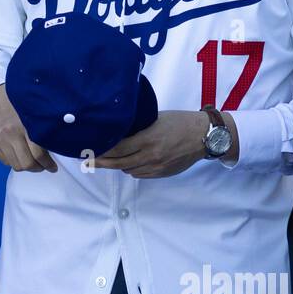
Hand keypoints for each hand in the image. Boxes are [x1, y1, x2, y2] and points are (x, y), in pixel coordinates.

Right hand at [0, 84, 57, 172]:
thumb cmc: (22, 106)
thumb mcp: (37, 115)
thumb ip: (45, 131)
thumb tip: (58, 149)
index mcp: (25, 124)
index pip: (38, 155)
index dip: (48, 164)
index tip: (53, 167)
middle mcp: (10, 132)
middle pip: (26, 163)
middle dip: (38, 168)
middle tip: (43, 165)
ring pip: (16, 165)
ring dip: (26, 166)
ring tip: (32, 161)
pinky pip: (5, 161)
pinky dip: (14, 161)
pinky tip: (20, 154)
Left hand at [94, 110, 230, 177]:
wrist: (204, 136)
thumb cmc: (180, 122)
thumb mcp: (156, 119)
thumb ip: (138, 128)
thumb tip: (119, 132)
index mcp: (147, 139)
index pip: (117, 148)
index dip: (101, 151)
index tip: (89, 150)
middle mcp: (150, 155)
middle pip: (118, 163)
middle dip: (101, 163)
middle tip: (88, 161)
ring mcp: (157, 166)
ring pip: (129, 170)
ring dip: (118, 165)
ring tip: (109, 159)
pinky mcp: (162, 173)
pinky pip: (141, 174)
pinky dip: (132, 169)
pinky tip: (130, 162)